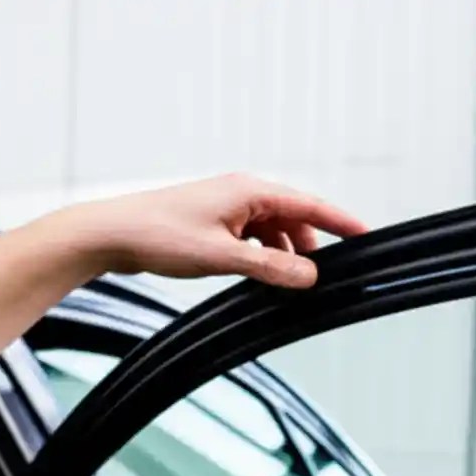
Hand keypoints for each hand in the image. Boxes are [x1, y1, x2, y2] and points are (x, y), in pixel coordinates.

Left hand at [43, 173, 367, 287]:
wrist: (109, 235)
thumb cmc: (159, 235)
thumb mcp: (223, 257)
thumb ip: (271, 269)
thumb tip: (310, 277)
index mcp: (249, 191)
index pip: (310, 205)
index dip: (341, 222)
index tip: (366, 236)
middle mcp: (242, 194)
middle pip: (294, 221)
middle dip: (308, 249)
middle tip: (317, 280)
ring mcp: (227, 209)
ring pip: (273, 233)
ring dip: (282, 257)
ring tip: (281, 284)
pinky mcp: (213, 224)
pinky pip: (253, 240)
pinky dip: (262, 258)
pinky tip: (257, 278)